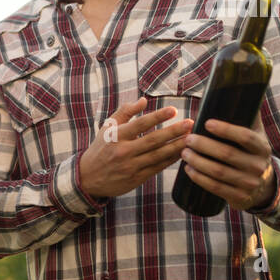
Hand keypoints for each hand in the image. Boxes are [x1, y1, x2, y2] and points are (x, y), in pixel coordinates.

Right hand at [78, 98, 192, 199]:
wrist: (88, 178)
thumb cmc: (101, 149)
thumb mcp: (107, 128)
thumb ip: (125, 112)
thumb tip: (144, 100)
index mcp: (116, 136)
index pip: (140, 124)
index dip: (157, 116)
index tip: (173, 110)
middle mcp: (123, 151)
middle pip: (153, 140)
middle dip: (173, 131)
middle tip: (190, 123)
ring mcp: (130, 166)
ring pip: (158, 155)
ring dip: (176, 146)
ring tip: (191, 138)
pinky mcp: (136, 179)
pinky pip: (158, 167)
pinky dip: (171, 160)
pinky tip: (182, 152)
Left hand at [181, 117, 276, 210]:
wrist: (263, 187)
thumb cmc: (250, 153)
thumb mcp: (255, 135)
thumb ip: (246, 114)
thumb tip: (236, 83)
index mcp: (261, 146)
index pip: (245, 136)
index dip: (225, 129)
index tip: (206, 123)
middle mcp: (258, 165)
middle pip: (227, 155)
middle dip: (203, 146)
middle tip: (187, 139)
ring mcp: (249, 183)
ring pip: (218, 172)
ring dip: (197, 162)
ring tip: (183, 152)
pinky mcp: (239, 197)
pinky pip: (216, 188)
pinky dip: (199, 178)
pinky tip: (188, 170)